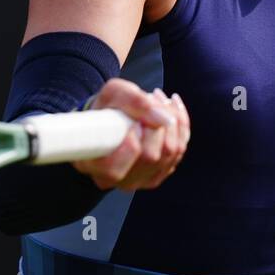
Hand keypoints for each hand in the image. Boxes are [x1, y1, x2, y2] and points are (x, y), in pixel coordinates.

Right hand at [72, 82, 190, 190]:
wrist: (112, 119)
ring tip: (159, 99)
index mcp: (93, 165)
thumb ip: (133, 101)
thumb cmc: (107, 107)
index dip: (129, 145)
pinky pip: (179, 151)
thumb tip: (163, 117)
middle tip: (150, 98)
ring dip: (172, 120)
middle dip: (156, 123)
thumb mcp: (112, 93)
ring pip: (170, 153)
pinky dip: (181, 125)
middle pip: (150, 156)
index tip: (133, 121)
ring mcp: (141, 181)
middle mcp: (117, 180)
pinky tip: (171, 108)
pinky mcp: (159, 174)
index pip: (114, 168)